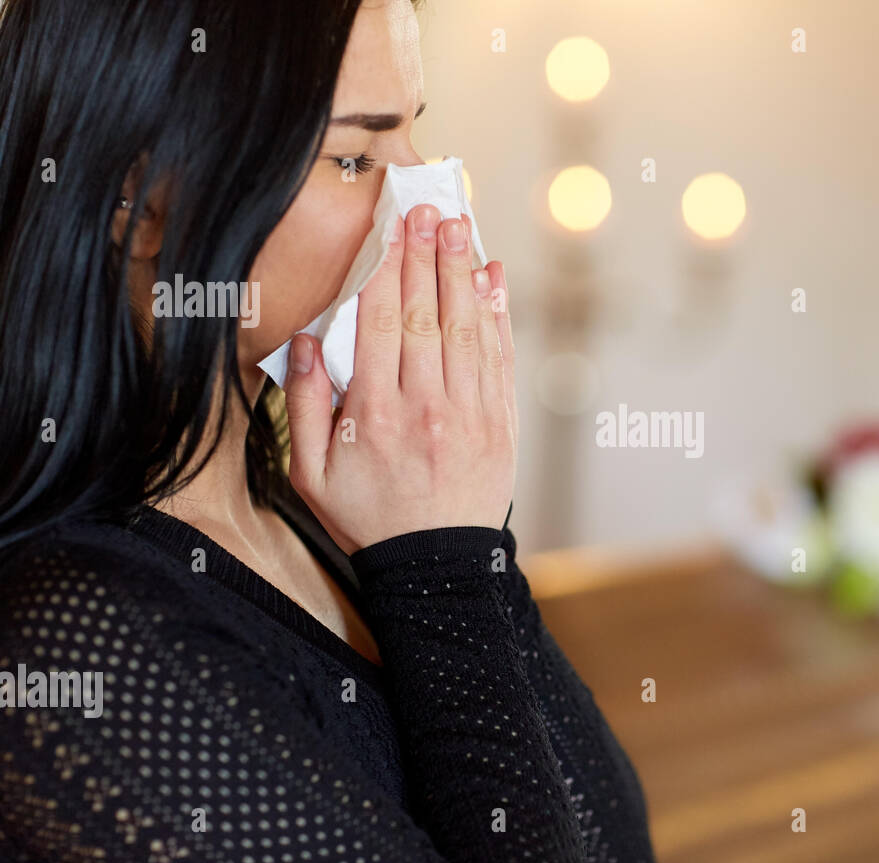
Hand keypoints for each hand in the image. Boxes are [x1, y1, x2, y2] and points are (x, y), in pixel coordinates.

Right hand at [283, 205, 517, 555]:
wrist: (435, 566)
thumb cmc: (367, 516)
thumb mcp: (311, 473)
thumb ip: (307, 406)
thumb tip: (307, 342)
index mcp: (375, 415)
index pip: (383, 323)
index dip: (389, 268)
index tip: (392, 227)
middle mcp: (427, 408)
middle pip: (428, 315)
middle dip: (428, 256)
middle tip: (431, 208)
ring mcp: (470, 414)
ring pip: (467, 330)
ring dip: (463, 274)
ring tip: (461, 228)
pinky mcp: (500, 423)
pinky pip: (499, 359)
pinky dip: (498, 316)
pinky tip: (494, 280)